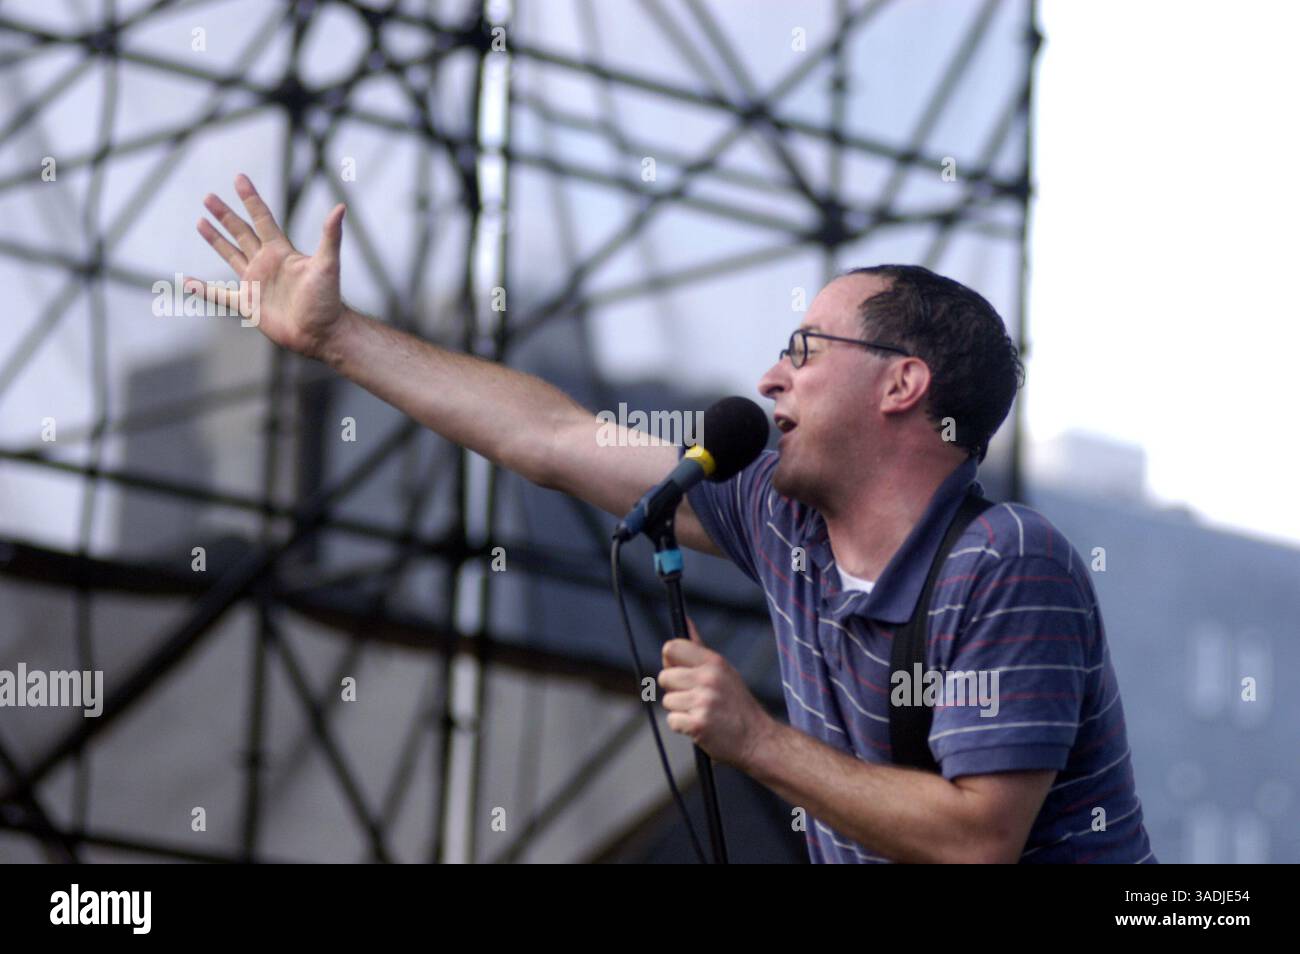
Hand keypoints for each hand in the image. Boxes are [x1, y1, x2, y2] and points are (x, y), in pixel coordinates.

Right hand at [186, 173, 348, 358]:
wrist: (322, 333)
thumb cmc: (328, 300)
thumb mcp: (328, 264)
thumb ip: (330, 236)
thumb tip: (340, 207)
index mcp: (281, 251)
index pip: (262, 218)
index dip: (251, 198)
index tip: (239, 178)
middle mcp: (266, 263)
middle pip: (241, 232)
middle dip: (225, 214)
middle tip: (208, 196)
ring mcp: (255, 283)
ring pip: (230, 255)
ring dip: (216, 239)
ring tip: (201, 221)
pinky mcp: (248, 305)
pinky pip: (220, 295)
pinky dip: (204, 289)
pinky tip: (188, 282)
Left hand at [658, 618, 774, 769]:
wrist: (758, 740)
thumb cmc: (737, 705)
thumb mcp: (724, 671)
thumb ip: (699, 648)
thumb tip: (684, 621)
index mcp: (714, 662)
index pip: (672, 648)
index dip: (670, 661)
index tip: (680, 672)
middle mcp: (708, 678)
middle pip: (664, 676)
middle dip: (675, 690)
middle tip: (696, 699)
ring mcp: (703, 701)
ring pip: (667, 701)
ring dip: (680, 710)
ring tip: (703, 713)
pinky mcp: (698, 724)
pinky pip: (672, 721)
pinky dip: (683, 727)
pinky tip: (701, 727)